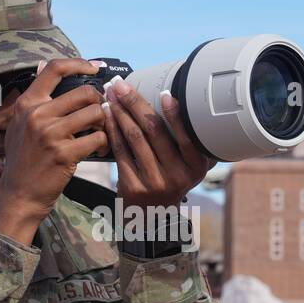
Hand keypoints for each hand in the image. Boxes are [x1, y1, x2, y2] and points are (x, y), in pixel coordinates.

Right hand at [0, 58, 107, 243]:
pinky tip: (99, 150)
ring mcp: (50, 134)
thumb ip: (34, 100)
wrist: (19, 194)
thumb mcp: (19, 125)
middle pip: (85, 92)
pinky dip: (104, 143)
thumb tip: (43, 68)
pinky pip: (98, 138)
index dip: (79, 64)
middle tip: (100, 116)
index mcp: (27, 104)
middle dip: (100, 103)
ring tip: (100, 134)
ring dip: (104, 124)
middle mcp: (37, 115)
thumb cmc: (23, 160)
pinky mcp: (64, 153)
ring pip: (95, 114)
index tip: (95, 68)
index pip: (54, 69)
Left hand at [102, 78, 215, 208]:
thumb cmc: (170, 180)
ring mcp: (154, 182)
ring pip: (134, 138)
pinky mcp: (133, 187)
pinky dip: (113, 129)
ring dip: (120, 112)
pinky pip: (121, 151)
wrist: (153, 217)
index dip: (175, 114)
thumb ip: (185, 142)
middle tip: (120, 85)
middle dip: (135, 103)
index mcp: (195, 167)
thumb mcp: (186, 166)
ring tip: (110, 95)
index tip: (164, 92)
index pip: (186, 136)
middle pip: (154, 131)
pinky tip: (107, 115)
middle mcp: (178, 176)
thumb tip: (173, 100)